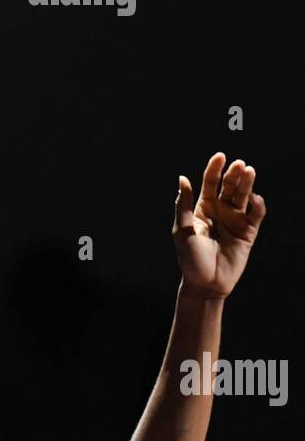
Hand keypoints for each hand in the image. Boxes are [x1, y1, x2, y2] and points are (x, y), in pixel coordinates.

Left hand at [172, 152, 265, 299]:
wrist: (205, 284)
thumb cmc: (190, 258)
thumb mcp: (182, 230)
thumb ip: (183, 204)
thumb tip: (182, 177)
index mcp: (203, 208)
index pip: (211, 183)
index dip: (215, 168)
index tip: (220, 156)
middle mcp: (220, 211)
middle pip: (229, 186)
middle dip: (233, 174)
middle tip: (238, 165)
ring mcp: (235, 220)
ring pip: (244, 195)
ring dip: (247, 183)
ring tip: (248, 171)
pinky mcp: (248, 231)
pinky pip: (256, 213)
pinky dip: (257, 204)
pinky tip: (253, 199)